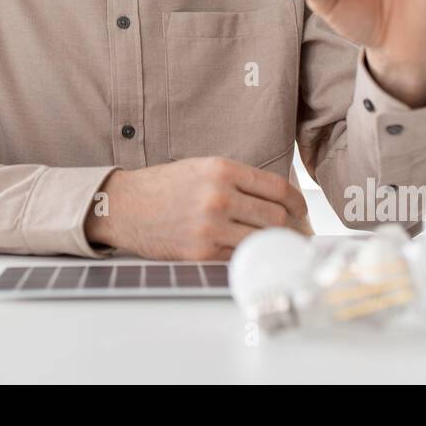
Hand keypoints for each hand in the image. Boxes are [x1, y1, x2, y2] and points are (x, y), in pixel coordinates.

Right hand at [85, 158, 311, 260]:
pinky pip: (239, 257)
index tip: (301, 210)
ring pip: (261, 239)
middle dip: (289, 227)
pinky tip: (249, 253)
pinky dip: (247, 256)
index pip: (277, 188)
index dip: (297, 202)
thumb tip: (277, 198)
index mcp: (221, 170)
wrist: (124, 206)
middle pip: (275, 217)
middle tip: (293, 233)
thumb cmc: (164, 186)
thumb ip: (237, 179)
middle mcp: (218, 196)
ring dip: (272, 244)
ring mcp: (210, 226)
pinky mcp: (201, 252)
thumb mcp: (201, 168)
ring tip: (275, 245)